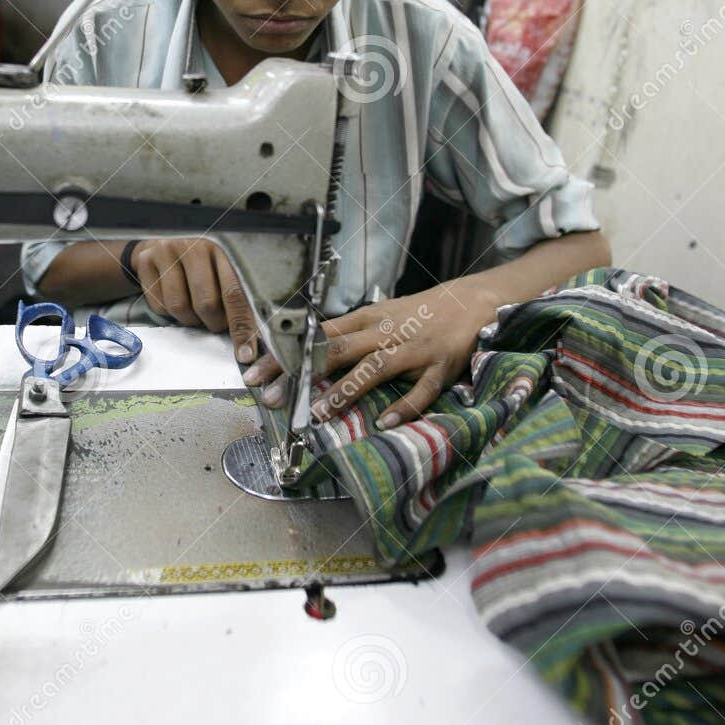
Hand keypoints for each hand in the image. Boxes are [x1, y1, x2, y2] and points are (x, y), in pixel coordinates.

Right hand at [130, 238, 258, 359]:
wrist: (158, 248)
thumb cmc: (197, 270)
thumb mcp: (220, 276)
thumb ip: (236, 304)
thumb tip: (250, 345)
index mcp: (221, 252)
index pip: (234, 294)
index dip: (241, 327)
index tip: (245, 355)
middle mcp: (195, 247)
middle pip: (206, 303)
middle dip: (212, 323)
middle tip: (212, 321)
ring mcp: (168, 251)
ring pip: (180, 307)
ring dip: (188, 319)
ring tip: (191, 309)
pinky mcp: (146, 261)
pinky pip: (159, 305)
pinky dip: (167, 312)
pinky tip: (170, 298)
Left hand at [241, 283, 494, 428]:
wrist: (471, 302)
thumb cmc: (418, 313)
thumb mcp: (379, 316)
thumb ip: (348, 335)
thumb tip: (307, 354)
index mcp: (366, 320)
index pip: (316, 337)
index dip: (284, 354)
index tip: (254, 372)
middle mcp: (384, 333)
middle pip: (336, 352)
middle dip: (302, 375)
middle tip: (273, 397)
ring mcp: (411, 350)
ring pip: (373, 369)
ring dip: (346, 391)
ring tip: (319, 414)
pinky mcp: (438, 367)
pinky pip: (420, 390)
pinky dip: (404, 406)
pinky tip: (386, 422)